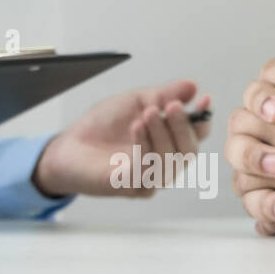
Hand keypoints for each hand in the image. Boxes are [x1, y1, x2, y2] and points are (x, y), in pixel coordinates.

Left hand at [33, 80, 211, 197]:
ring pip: (170, 162)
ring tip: (148, 113)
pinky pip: (148, 170)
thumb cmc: (103, 125)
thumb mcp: (137, 101)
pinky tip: (136, 127)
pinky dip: (145, 145)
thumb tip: (192, 86)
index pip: (197, 134)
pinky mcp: (133, 187)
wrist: (70, 145)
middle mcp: (165, 163)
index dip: (203, 118)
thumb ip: (164, 95)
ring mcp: (151, 178)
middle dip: (183, 127)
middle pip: (189, 151)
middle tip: (171, 106)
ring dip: (162, 134)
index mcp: (170, 141)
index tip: (204, 100)